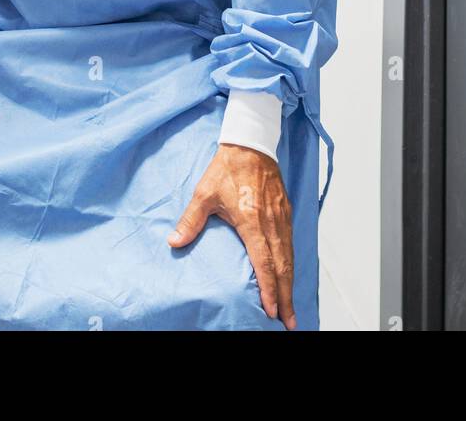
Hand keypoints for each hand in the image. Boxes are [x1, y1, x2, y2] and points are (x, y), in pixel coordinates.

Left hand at [168, 144, 295, 328]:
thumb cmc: (226, 168)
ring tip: (291, 307)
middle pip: (282, 266)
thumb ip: (191, 220)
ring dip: (291, 283)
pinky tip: (289, 275)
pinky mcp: (285, 211)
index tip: (272, 310)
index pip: (264, 261)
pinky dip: (291, 263)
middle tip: (289, 322)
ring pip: (289, 256)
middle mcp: (271, 222)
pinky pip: (291, 243)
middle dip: (286, 296)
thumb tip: (174, 243)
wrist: (250, 143)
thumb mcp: (204, 193)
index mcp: (252, 220)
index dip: (269, 288)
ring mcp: (281, 216)